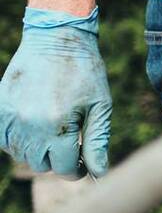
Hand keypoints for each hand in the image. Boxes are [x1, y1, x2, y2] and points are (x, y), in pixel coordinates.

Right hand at [0, 7, 113, 177]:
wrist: (56, 39)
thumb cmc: (85, 72)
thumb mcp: (100, 106)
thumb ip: (97, 141)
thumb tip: (99, 173)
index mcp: (58, 125)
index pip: (64, 168)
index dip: (77, 170)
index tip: (84, 164)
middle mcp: (30, 125)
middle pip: (41, 165)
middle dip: (58, 159)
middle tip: (70, 144)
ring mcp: (10, 118)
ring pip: (22, 155)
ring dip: (38, 151)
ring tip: (54, 131)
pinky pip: (4, 141)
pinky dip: (19, 140)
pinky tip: (35, 127)